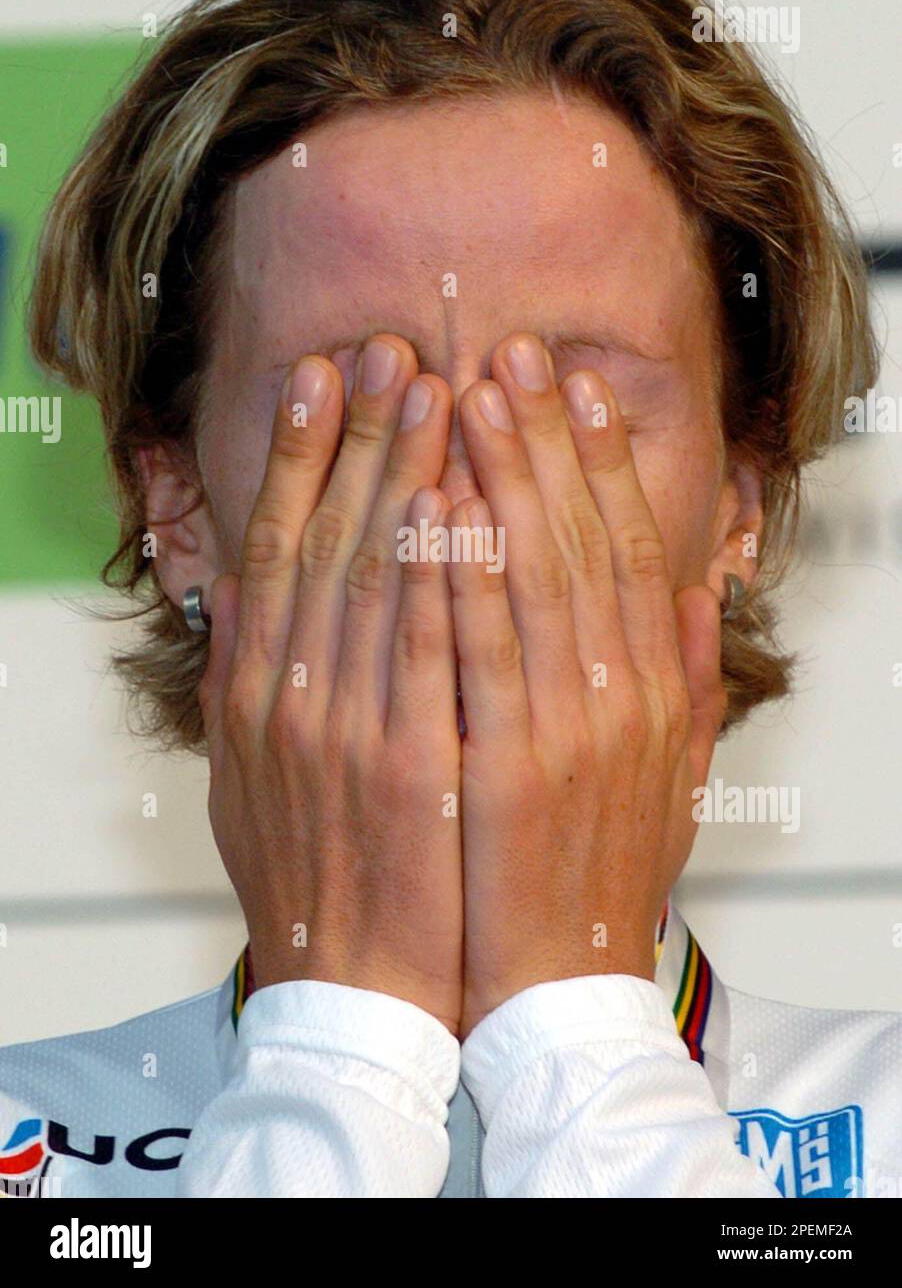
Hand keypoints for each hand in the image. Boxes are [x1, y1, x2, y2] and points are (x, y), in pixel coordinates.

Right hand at [199, 336, 463, 1033]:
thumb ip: (251, 676)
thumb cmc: (309, 875)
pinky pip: (431, 645)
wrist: (352, 984)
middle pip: (327, 536)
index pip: (273, 543)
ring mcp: (351, 726)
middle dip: (364, 434)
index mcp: (253, 690)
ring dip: (409, 472)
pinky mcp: (413, 762)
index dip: (299, 453)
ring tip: (441, 388)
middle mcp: (291, 694)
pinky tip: (467, 498)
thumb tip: (251, 587)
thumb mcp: (250, 773)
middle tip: (394, 348)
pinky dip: (446, 567)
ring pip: (378, 573)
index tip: (323, 376)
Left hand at [449, 334, 724, 1038]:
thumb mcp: (673, 775)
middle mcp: (621, 692)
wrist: (561, 986)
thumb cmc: (600, 878)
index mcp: (655, 687)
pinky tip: (437, 501)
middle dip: (543, 434)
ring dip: (499, 473)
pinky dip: (461, 570)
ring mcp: (568, 726)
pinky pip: (481, 647)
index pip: (633, 544)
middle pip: (583, 535)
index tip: (575, 383)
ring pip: (533, 572)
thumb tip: (705, 592)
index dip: (604, 456)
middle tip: (509, 349)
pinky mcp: (511, 765)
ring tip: (465, 390)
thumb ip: (692, 679)